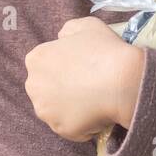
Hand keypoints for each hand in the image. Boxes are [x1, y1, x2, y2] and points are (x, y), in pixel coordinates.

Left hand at [24, 16, 145, 142]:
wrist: (122, 80)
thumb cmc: (104, 50)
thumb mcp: (86, 26)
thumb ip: (68, 31)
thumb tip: (62, 39)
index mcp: (36, 59)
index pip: (45, 64)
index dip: (64, 67)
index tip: (81, 68)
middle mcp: (34, 85)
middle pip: (46, 89)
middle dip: (62, 89)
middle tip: (87, 85)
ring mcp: (45, 110)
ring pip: (56, 110)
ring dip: (71, 108)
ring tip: (94, 101)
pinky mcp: (60, 129)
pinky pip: (70, 128)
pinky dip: (83, 124)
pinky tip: (97, 114)